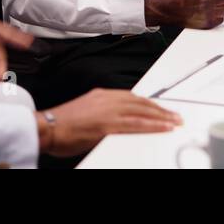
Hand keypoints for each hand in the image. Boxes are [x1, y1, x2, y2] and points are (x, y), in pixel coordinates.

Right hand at [37, 89, 181, 156]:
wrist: (47, 127)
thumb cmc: (62, 124)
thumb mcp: (86, 113)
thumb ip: (102, 114)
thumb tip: (116, 123)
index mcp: (102, 95)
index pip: (132, 97)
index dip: (149, 104)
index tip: (161, 109)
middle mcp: (107, 99)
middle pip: (140, 102)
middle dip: (160, 109)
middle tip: (176, 115)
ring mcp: (108, 111)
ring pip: (142, 112)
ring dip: (161, 117)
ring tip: (175, 122)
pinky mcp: (107, 125)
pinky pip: (135, 124)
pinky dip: (152, 125)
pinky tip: (163, 128)